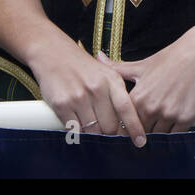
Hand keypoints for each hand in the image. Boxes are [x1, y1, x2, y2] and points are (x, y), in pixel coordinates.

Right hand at [26, 36, 146, 146]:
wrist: (54, 53)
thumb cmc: (83, 67)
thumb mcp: (107, 73)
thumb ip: (118, 93)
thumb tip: (128, 121)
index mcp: (112, 81)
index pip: (127, 109)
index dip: (135, 127)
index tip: (140, 142)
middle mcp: (97, 89)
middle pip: (110, 126)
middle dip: (111, 135)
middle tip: (110, 138)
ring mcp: (79, 97)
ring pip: (92, 130)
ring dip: (94, 136)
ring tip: (94, 134)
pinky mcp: (61, 104)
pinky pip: (73, 129)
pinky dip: (77, 134)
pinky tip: (79, 131)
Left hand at [101, 25, 194, 133]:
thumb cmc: (171, 58)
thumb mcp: (142, 65)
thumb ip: (117, 68)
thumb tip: (98, 56)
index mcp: (137, 97)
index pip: (124, 125)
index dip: (126, 129)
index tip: (128, 131)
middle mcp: (151, 108)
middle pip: (141, 133)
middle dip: (142, 133)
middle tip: (144, 133)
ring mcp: (169, 113)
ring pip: (158, 136)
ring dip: (159, 135)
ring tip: (160, 128)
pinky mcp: (186, 117)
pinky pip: (176, 135)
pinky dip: (174, 133)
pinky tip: (173, 126)